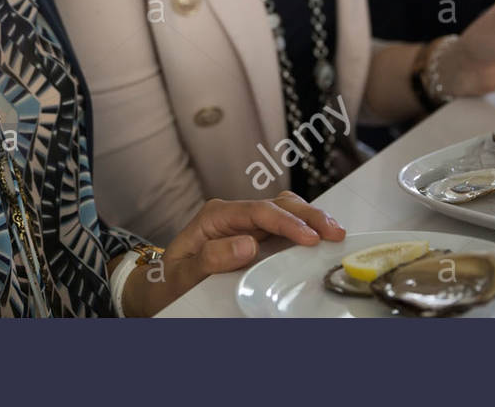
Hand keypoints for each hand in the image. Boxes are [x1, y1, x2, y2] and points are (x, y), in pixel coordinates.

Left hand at [119, 191, 345, 316]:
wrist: (159, 289)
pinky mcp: (254, 237)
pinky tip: (321, 238)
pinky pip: (283, 227)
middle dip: (308, 215)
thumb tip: (246, 245)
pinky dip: (305, 229)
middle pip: (277, 204)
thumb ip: (210, 259)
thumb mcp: (181, 274)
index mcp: (215, 216)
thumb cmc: (168, 281)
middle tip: (333, 232)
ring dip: (311, 219)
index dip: (285, 222)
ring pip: (285, 210)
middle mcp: (233, 215)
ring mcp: (245, 224)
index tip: (307, 237)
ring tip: (335, 233)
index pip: (257, 211)